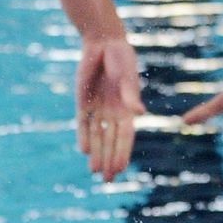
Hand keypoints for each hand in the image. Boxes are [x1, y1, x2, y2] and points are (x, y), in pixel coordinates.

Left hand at [74, 36, 144, 180]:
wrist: (102, 42)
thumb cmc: (121, 57)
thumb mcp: (127, 75)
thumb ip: (131, 94)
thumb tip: (140, 112)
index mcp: (127, 108)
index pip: (125, 135)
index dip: (123, 152)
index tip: (121, 168)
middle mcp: (112, 111)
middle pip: (110, 140)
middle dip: (109, 159)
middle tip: (107, 180)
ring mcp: (97, 108)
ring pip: (96, 136)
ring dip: (96, 153)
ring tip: (94, 172)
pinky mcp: (82, 102)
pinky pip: (83, 123)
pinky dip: (83, 136)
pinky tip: (83, 150)